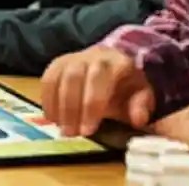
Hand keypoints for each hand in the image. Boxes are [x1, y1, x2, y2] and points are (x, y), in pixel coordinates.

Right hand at [41, 45, 155, 136]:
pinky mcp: (57, 63)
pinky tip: (51, 117)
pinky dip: (46, 99)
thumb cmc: (126, 86)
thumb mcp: (141, 95)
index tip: (87, 131)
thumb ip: (141, 106)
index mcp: (115, 62)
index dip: (91, 105)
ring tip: (61, 128)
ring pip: (57, 77)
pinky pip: (47, 79)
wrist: (113, 65)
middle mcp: (91, 56)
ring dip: (57, 105)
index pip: (99, 80)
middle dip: (70, 108)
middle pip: (74, 77)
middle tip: (71, 133)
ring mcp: (72, 58)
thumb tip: (138, 119)